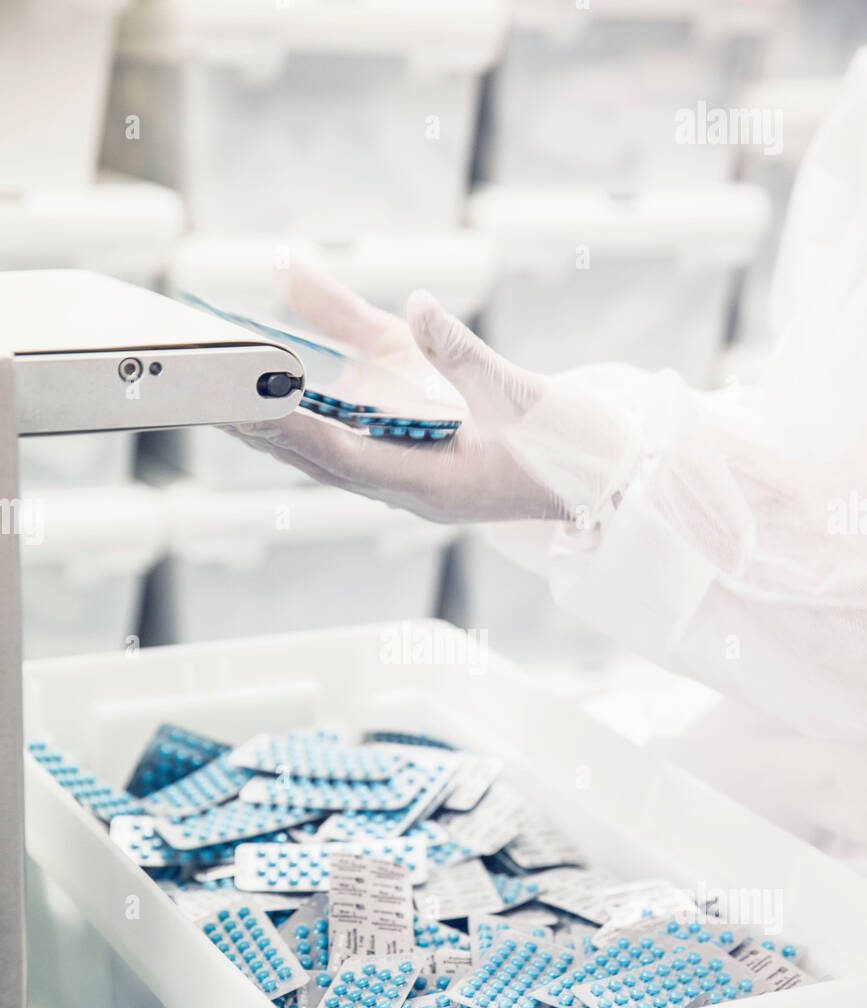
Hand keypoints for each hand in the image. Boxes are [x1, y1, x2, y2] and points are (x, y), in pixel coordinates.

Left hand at [227, 263, 569, 523]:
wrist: (611, 474)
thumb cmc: (575, 450)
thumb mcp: (527, 400)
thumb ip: (467, 355)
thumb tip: (419, 304)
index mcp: (433, 487)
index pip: (345, 458)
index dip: (292, 429)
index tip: (246, 402)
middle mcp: (410, 480)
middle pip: (321, 455)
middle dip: (265, 425)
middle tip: (207, 393)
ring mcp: (414, 460)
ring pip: (334, 435)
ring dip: (281, 410)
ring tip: (226, 378)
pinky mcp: (424, 437)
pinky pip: (366, 404)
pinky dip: (331, 374)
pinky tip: (297, 335)